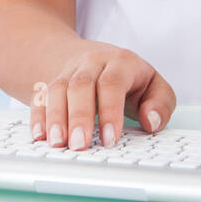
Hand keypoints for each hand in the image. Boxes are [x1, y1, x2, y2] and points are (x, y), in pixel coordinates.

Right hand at [29, 40, 175, 150]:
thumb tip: (151, 121)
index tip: (110, 139)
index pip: (113, 83)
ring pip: (58, 89)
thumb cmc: (130, 79)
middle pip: (81, 85)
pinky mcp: (52, 81)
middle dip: (80, 116)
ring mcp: (70, 70)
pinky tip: (39, 136)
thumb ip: (161, 103)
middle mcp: (92, 62)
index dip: (110, 111)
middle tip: (80, 145)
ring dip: (56, 118)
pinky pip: (41, 96)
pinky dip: (39, 116)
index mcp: (121, 62)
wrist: (95, 56)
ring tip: (57, 144)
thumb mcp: (154, 85)